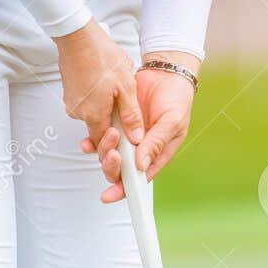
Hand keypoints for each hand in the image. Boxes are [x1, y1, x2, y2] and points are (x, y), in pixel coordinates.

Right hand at [56, 18, 142, 178]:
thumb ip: (131, 115)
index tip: (127, 145)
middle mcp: (79, 113)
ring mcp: (72, 102)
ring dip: (106, 110)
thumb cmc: (101, 55)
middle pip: (98, 130)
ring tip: (118, 92)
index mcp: (93, 115)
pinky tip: (107, 86)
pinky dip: (98, 101)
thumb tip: (136, 137)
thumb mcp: (126, 86)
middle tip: (125, 117)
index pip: (104, 142)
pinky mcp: (70, 92)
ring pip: (93, 116)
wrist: (77, 34)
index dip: (116, 146)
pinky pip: (87, 104)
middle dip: (112, 128)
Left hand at [97, 52, 199, 204]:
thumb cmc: (177, 98)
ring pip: (108, 154)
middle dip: (112, 166)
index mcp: (156, 154)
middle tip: (113, 155)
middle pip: (120, 170)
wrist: (166, 72)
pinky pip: (100, 136)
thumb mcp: (172, 122)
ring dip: (103, 150)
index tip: (110, 195)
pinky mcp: (116, 122)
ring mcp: (127, 136)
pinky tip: (91, 137)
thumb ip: (156, 143)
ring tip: (109, 135)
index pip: (139, 179)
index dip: (124, 190)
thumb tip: (141, 165)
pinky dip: (94, 139)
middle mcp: (140, 149)